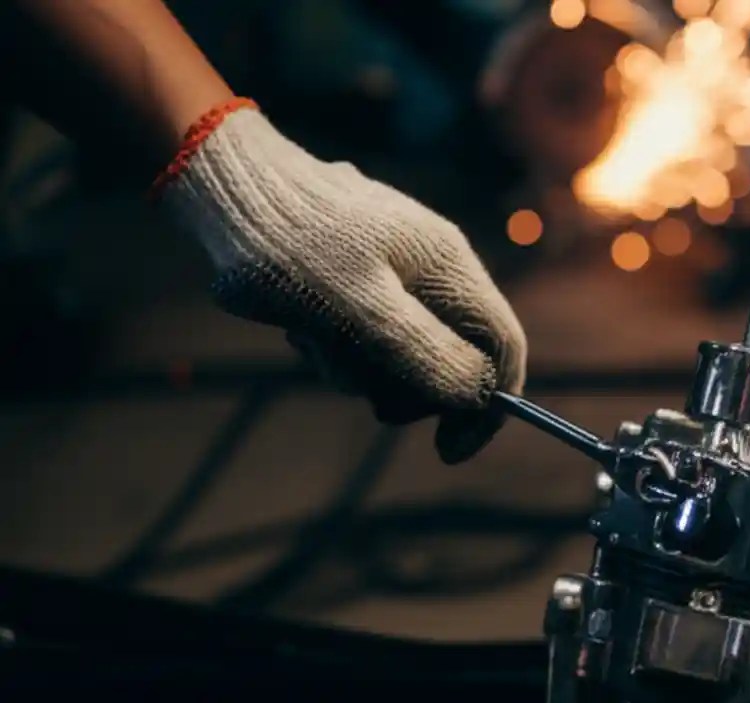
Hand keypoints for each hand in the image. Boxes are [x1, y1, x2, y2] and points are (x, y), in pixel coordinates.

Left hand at [156, 104, 525, 463]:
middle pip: (455, 357)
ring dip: (363, 368)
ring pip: (406, 353)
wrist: (228, 187)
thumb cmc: (292, 248)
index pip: (503, 345)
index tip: (447, 450)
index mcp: (448, 267)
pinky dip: (341, 348)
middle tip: (367, 399)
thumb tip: (477, 396)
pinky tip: (304, 327)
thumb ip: (424, 352)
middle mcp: (434, 269)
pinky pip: (370, 336)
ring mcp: (398, 272)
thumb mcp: (360, 309)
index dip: (490, 405)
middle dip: (409, 389)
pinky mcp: (361, 279)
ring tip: (316, 342)